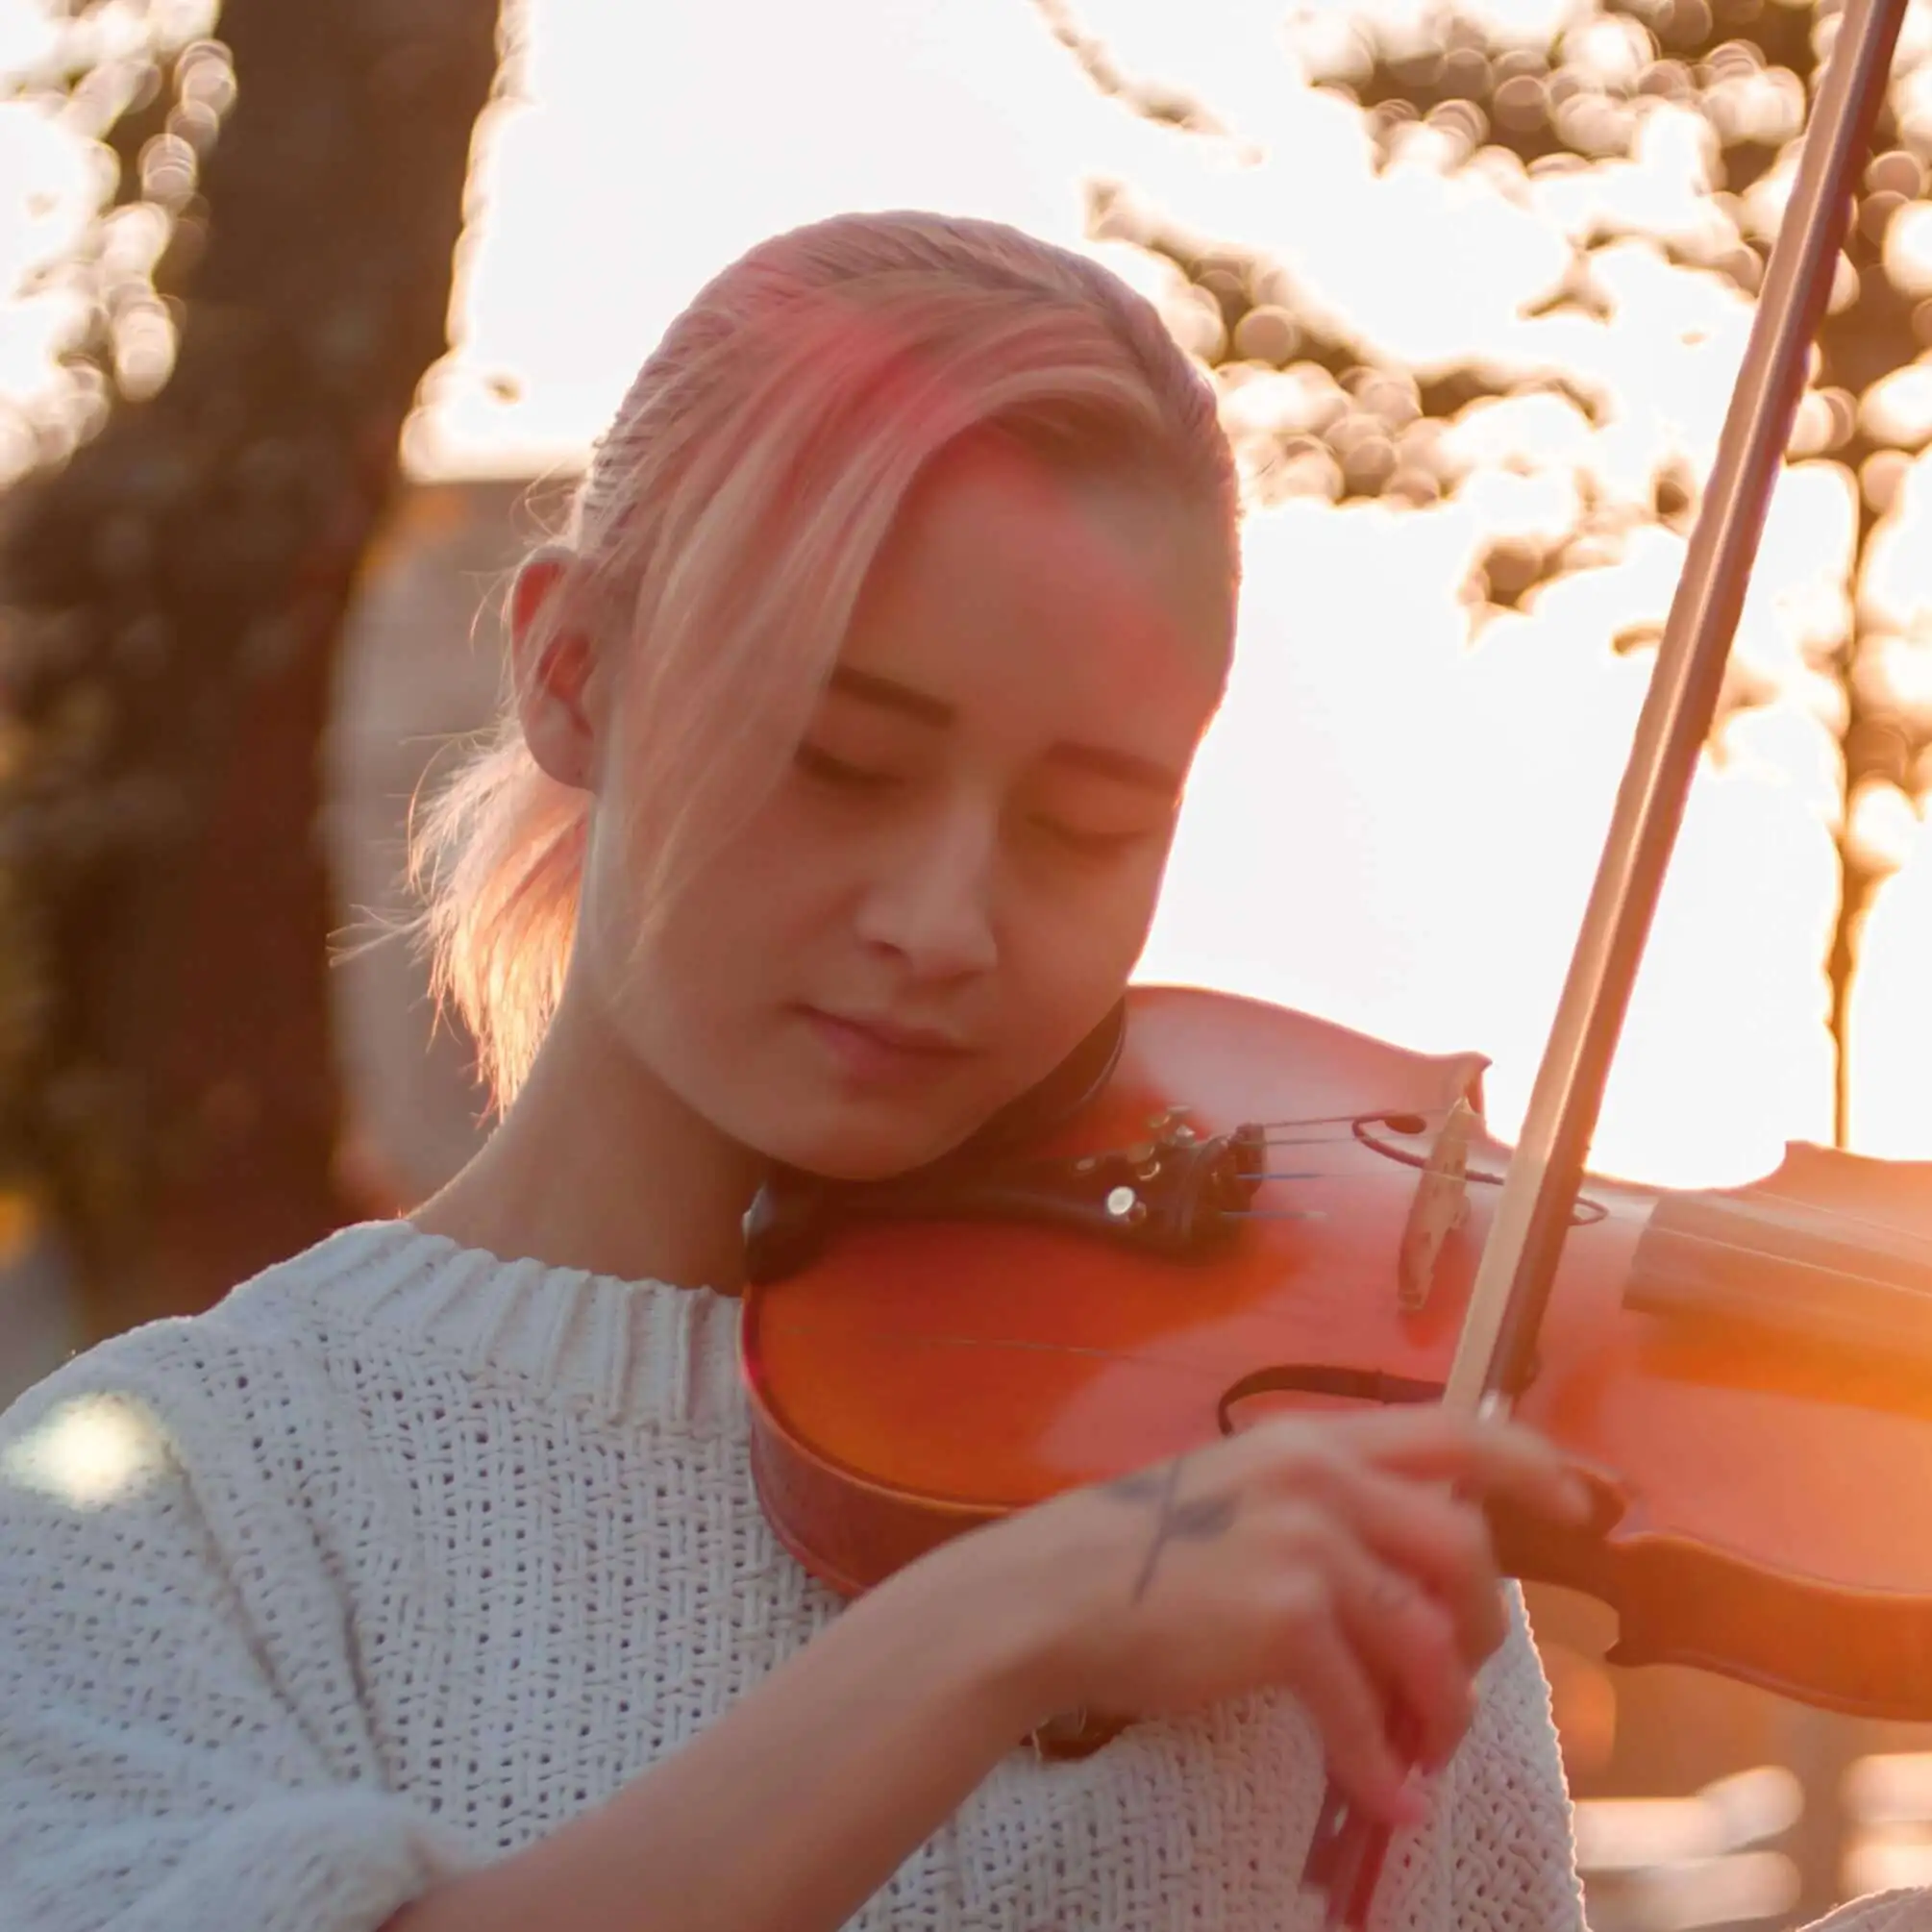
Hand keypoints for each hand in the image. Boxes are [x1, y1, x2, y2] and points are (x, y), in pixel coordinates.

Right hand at [960, 1407, 1588, 1824]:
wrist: (1051, 1592)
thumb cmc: (1137, 1553)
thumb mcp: (1239, 1492)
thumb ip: (1320, 1505)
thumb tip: (1407, 1575)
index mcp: (1313, 1442)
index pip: (1452, 1433)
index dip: (1531, 1464)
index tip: (1584, 1501)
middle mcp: (1320, 1477)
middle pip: (1463, 1548)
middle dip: (1482, 1628)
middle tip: (1457, 1682)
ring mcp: (1305, 1543)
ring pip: (1429, 1636)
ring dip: (1440, 1713)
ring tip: (1420, 1755)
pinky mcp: (1284, 1617)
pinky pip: (1365, 1707)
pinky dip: (1380, 1767)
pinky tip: (1384, 1803)